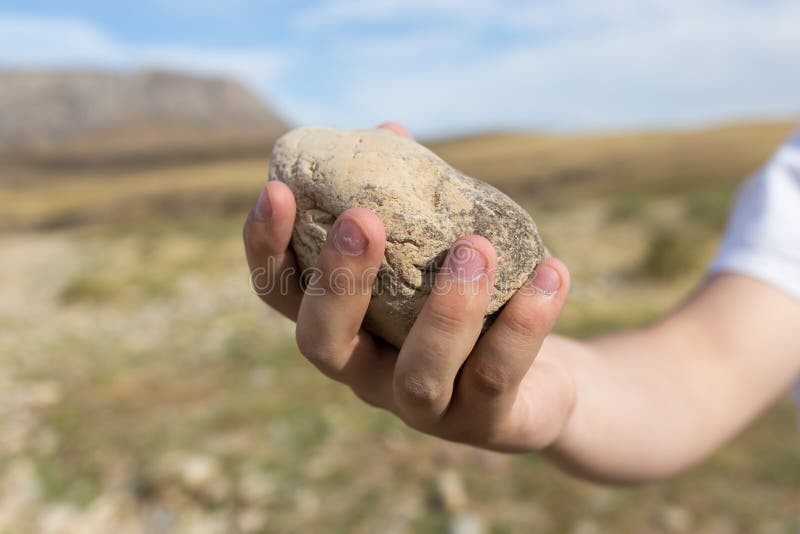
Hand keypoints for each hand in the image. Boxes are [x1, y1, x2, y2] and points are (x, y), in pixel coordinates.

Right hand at [243, 123, 575, 451]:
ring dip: (446, 308)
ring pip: (419, 373)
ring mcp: (424, 408)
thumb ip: (408, 200)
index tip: (276, 190)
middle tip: (363, 220)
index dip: (267, 247)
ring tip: (476, 248)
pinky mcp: (484, 423)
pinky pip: (499, 376)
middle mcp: (368, 373)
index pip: (282, 295)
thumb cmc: (470, 302)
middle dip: (339, 281)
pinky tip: (551, 271)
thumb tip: (388, 129)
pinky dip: (526, 322)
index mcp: (344, 326)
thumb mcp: (435, 250)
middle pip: (324, 343)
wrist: (536, 376)